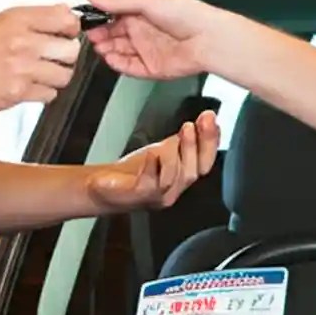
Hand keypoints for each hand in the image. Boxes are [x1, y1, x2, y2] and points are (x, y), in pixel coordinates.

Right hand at [0, 5, 81, 113]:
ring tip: (41, 72)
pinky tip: (30, 84)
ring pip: (64, 74)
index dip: (71, 29)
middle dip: (65, 55)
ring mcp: (21, 68)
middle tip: (54, 56)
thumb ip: (35, 18)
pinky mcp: (19, 92)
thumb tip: (66, 13)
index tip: (66, 34)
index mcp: (18, 20)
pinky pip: (50, 94)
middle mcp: (22, 42)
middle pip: (70, 49)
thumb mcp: (2, 21)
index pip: (65, 19)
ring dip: (56, 76)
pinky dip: (43, 92)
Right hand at [83, 0, 223, 80]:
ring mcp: (147, 50)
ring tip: (99, 46)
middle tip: (91, 36)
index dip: (100, 20)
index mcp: (143, 12)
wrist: (207, 39)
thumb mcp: (147, 0)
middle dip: (101, 36)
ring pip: (120, 52)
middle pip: (114, 36)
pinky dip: (118, 65)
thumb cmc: (187, 14)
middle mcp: (144, 31)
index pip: (114, 17)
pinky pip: (130, 68)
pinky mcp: (152, 68)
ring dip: (108, 50)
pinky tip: (111, 59)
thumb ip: (118, 1)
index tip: (87, 21)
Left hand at [86, 110, 219, 210]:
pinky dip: (153, 166)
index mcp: (182, 177)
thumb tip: (207, 119)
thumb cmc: (136, 171)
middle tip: (195, 124)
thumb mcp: (165, 149)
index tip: (211, 119)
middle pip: (193, 171)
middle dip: (196, 145)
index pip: (204, 163)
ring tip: (183, 131)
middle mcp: (173, 189)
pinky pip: (150, 183)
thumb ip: (184, 139)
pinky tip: (153, 153)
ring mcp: (156, 195)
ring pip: (175, 177)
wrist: (105, 187)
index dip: (210, 142)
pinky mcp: (138, 195)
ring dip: (180, 152)